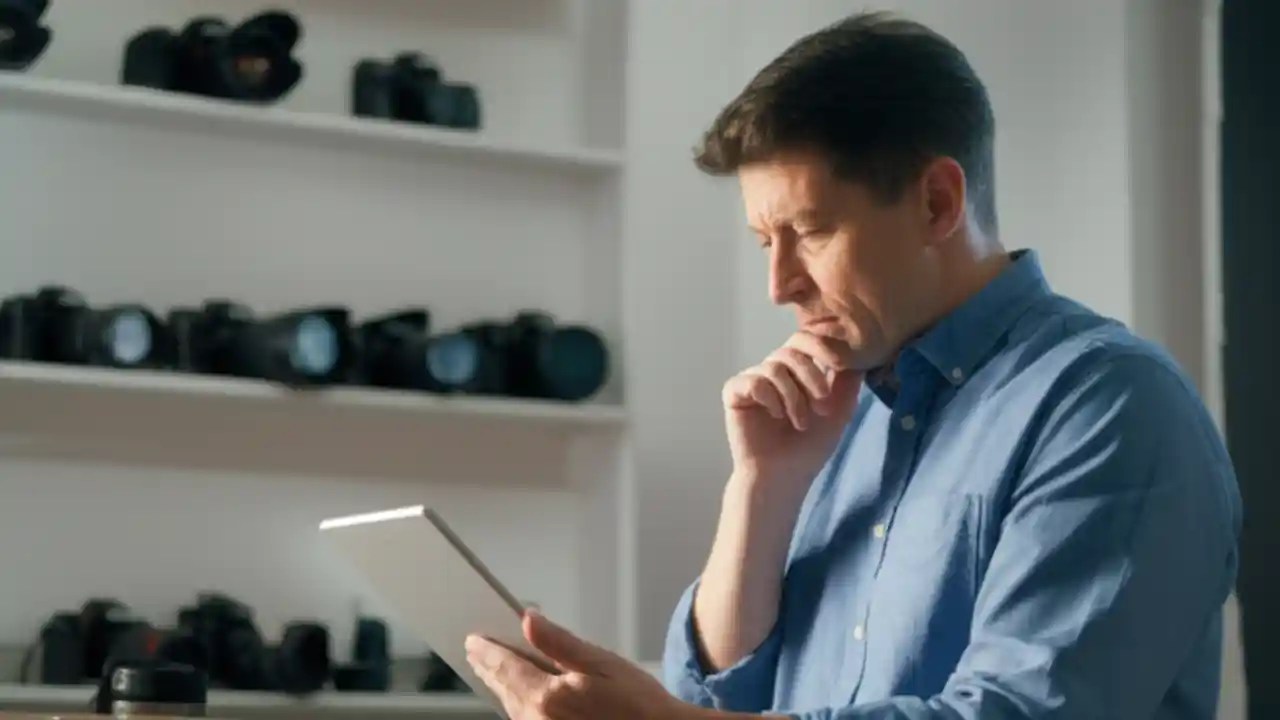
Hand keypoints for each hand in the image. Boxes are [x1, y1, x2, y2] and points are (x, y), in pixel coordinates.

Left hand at [466, 611, 690, 719]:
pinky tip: (521, 695)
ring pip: (513, 708)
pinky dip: (519, 704)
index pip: (504, 667)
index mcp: (547, 697)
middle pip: (504, 690)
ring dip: (504, 688)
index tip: (472, 640)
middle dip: (491, 668)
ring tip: (496, 669)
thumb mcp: (602, 663)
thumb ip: (559, 642)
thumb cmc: (639, 706)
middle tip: (478, 650)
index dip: (486, 651)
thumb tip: (528, 620)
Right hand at [722, 331, 862, 484]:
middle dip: (811, 375)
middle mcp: (773, 370)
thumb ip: (848, 379)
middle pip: (791, 349)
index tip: (838, 363)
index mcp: (796, 370)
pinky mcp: (734, 393)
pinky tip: (776, 416)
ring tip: (800, 422)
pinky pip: (753, 382)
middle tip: (822, 405)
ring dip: (794, 396)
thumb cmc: (810, 447)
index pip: (806, 339)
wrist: (784, 476)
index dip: (822, 345)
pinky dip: (770, 398)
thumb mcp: (840, 410)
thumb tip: (857, 350)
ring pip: (775, 367)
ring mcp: (753, 380)